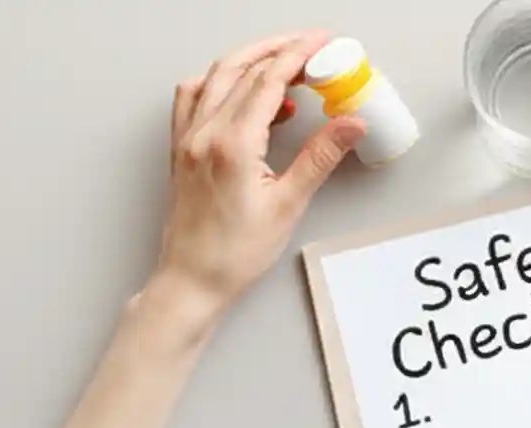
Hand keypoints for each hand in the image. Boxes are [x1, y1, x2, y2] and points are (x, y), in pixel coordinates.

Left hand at [158, 30, 365, 319]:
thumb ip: (320, 156)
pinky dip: (221, 83)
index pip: (268, 81)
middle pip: (240, 69)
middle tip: (310, 47)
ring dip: (251, 62)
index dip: (298, 55)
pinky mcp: (181, 149)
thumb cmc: (233, 254)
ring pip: (216, 78)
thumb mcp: (288, 204)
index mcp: (231, 144)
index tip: (322, 44)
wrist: (192, 281)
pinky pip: (195, 97)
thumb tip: (349, 125)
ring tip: (284, 68)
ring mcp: (187, 139)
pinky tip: (243, 94)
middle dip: (278, 50)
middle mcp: (203, 134)